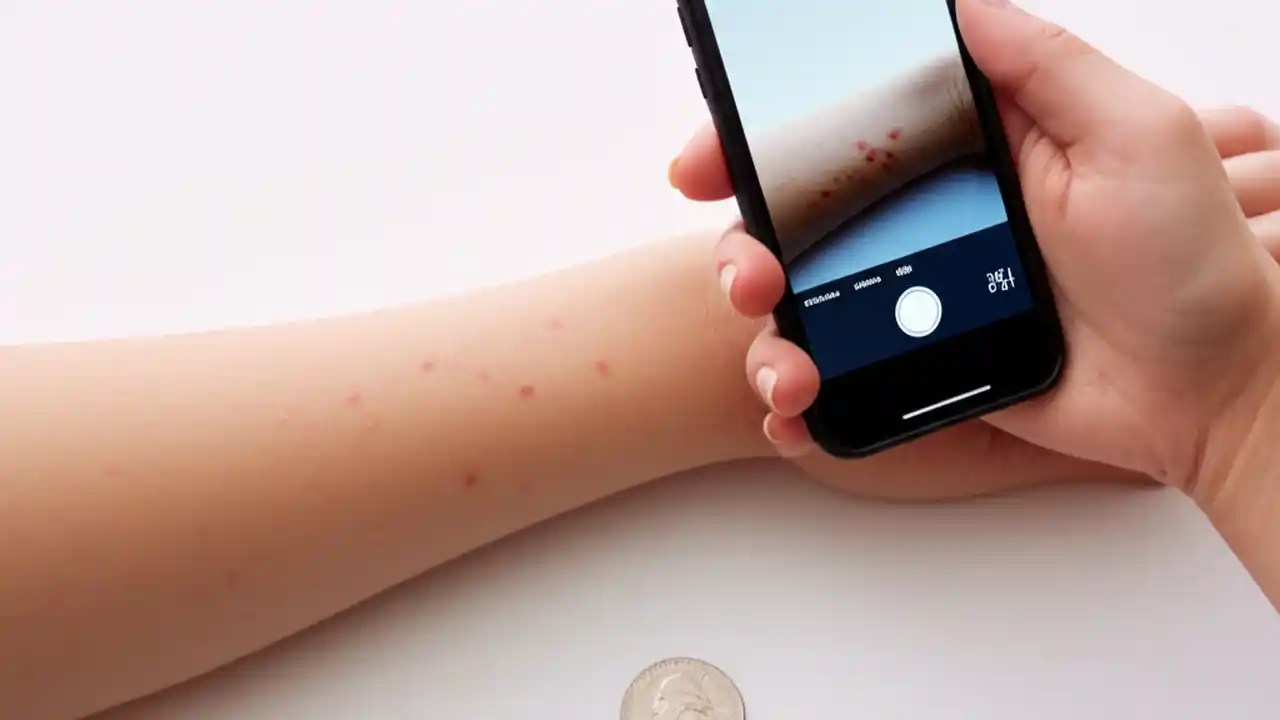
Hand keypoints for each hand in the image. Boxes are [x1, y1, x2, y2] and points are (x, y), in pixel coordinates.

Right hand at [671, 19, 1279, 499]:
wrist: (1213, 387)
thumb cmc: (1189, 260)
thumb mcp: (1135, 131)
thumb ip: (1041, 62)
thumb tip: (954, 3)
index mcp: (963, 152)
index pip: (840, 130)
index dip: (764, 138)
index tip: (707, 159)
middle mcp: (928, 218)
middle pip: (797, 223)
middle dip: (743, 247)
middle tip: (749, 276)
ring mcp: (919, 296)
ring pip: (803, 308)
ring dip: (767, 340)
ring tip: (789, 372)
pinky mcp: (924, 362)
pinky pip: (838, 378)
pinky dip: (796, 401)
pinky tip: (795, 411)